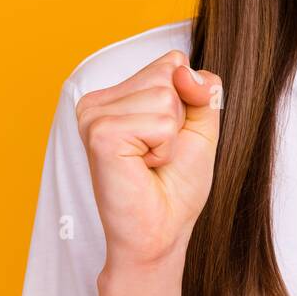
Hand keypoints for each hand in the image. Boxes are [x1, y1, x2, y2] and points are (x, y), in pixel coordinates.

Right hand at [75, 49, 221, 272]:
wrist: (161, 233)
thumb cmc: (176, 185)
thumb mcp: (201, 127)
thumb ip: (202, 90)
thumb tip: (183, 69)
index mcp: (116, 95)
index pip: (171, 62)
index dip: (188, 100)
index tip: (168, 137)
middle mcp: (98, 101)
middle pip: (168, 73)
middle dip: (179, 117)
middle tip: (158, 153)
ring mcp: (94, 115)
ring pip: (165, 96)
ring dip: (171, 137)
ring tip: (150, 162)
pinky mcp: (100, 134)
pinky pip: (159, 122)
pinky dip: (164, 149)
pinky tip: (143, 167)